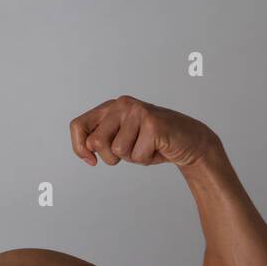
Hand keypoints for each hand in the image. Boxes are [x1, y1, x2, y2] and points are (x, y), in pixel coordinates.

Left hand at [69, 95, 216, 167]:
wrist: (189, 142)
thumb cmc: (152, 143)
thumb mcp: (120, 141)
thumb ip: (101, 141)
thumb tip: (86, 152)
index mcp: (110, 107)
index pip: (77, 125)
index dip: (79, 147)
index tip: (91, 160)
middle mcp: (121, 104)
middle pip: (95, 142)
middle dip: (111, 157)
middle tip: (130, 151)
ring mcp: (137, 112)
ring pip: (117, 150)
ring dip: (132, 157)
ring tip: (146, 146)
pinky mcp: (152, 123)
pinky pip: (137, 155)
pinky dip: (146, 159)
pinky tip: (157, 147)